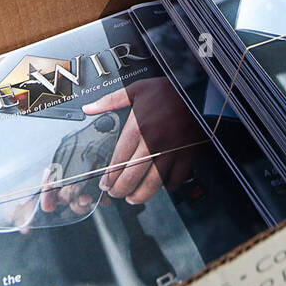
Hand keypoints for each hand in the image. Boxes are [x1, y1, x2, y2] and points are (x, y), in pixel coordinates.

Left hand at [80, 78, 202, 204]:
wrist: (196, 87)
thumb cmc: (167, 88)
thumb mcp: (136, 90)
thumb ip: (110, 101)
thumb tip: (89, 108)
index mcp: (138, 126)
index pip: (119, 160)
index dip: (109, 177)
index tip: (105, 184)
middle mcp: (154, 141)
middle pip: (133, 175)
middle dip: (121, 189)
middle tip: (116, 194)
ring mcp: (171, 149)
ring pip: (154, 181)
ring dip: (141, 194)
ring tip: (133, 198)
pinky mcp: (187, 152)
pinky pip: (178, 176)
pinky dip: (169, 186)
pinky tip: (162, 187)